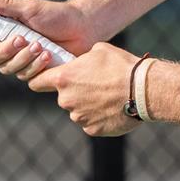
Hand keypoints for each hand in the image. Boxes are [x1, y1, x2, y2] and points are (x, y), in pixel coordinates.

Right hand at [0, 0, 93, 77]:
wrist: (83, 28)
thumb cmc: (56, 14)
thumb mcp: (29, 7)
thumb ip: (4, 5)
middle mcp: (4, 48)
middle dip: (4, 51)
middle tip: (22, 39)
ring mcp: (18, 62)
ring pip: (7, 69)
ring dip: (24, 57)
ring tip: (41, 45)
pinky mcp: (33, 73)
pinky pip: (26, 77)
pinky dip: (37, 66)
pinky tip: (49, 56)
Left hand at [28, 42, 143, 136]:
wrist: (143, 90)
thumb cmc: (121, 66)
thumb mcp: (99, 50)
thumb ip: (82, 59)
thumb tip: (81, 63)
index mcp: (64, 78)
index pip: (36, 82)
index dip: (40, 80)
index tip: (45, 80)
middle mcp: (66, 100)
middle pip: (63, 97)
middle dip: (75, 92)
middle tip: (96, 84)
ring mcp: (79, 117)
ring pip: (78, 110)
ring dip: (88, 105)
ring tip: (109, 96)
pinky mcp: (92, 130)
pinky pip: (91, 122)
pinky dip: (99, 117)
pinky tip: (114, 108)